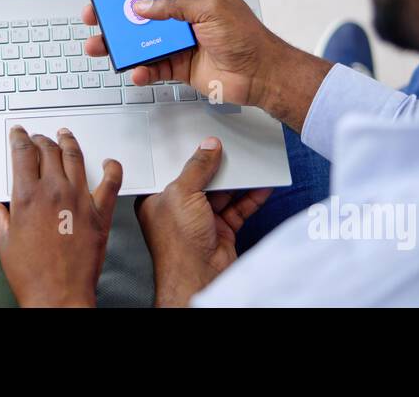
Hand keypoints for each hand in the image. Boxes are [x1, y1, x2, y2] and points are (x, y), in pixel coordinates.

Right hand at [0, 126, 122, 306]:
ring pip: (76, 157)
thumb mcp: (5, 241)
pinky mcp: (100, 212)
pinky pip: (111, 181)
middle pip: (49, 151)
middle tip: (39, 138)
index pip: (23, 153)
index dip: (20, 138)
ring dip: (69, 142)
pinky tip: (109, 162)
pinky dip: (112, 167)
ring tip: (66, 136)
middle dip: (42, 139)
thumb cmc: (32, 274)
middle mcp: (55, 192)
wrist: (58, 296)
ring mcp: (80, 199)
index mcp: (28, 196)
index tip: (19, 133)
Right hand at [82, 0, 330, 127]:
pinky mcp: (178, 65)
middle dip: (118, 11)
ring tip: (101, 45)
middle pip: (143, 9)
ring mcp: (179, 40)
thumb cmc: (247, 37)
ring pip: (141, 39)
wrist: (260, 75)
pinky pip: (152, 66)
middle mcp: (184, 14)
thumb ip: (174, 5)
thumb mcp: (211, 9)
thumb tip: (143, 4)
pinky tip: (136, 70)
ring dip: (120, 42)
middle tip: (97, 13)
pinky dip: (141, 69)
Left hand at [136, 137, 270, 306]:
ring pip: (222, 194)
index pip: (173, 170)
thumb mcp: (182, 193)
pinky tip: (261, 186)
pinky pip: (238, 209)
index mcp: (158, 199)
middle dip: (217, 167)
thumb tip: (208, 148)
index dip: (188, 155)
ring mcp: (201, 221)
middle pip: (201, 180)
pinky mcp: (221, 230)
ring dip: (238, 181)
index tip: (204, 142)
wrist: (198, 277)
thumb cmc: (177, 244)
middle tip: (232, 150)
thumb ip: (197, 168)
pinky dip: (251, 198)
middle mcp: (178, 210)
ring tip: (251, 164)